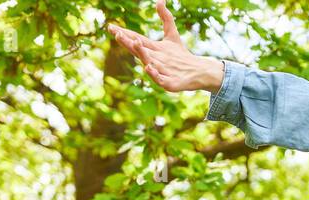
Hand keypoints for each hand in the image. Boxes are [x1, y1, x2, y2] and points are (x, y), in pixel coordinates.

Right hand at [107, 0, 224, 92]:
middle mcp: (153, 60)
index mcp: (152, 49)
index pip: (136, 39)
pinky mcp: (169, 83)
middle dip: (128, 43)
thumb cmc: (181, 55)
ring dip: (141, 53)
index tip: (111, 26)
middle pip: (139, 50)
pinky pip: (159, 79)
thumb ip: (166, 18)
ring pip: (147, 62)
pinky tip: (148, 67)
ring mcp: (160, 72)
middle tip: (118, 34)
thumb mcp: (172, 34)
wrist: (198, 72)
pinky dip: (153, 74)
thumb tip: (160, 0)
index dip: (124, 33)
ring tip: (135, 43)